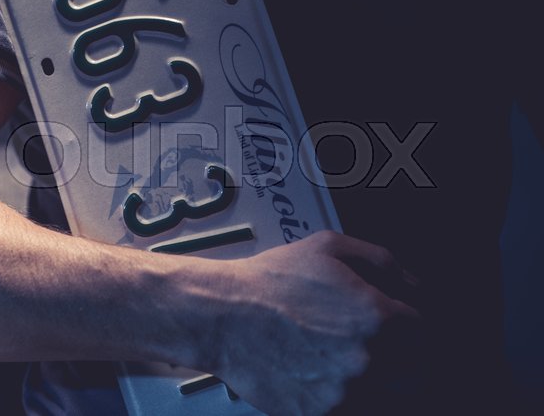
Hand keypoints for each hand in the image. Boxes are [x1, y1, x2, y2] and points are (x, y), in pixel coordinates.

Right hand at [207, 231, 419, 414]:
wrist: (222, 315)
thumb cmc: (270, 280)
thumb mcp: (327, 247)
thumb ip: (382, 260)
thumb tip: (414, 283)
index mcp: (376, 316)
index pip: (423, 332)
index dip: (410, 327)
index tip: (398, 328)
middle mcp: (368, 358)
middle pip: (414, 369)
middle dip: (400, 357)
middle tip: (370, 346)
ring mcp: (345, 390)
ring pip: (387, 395)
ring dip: (376, 381)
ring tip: (340, 360)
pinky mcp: (320, 413)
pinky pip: (352, 410)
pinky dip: (343, 397)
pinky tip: (319, 375)